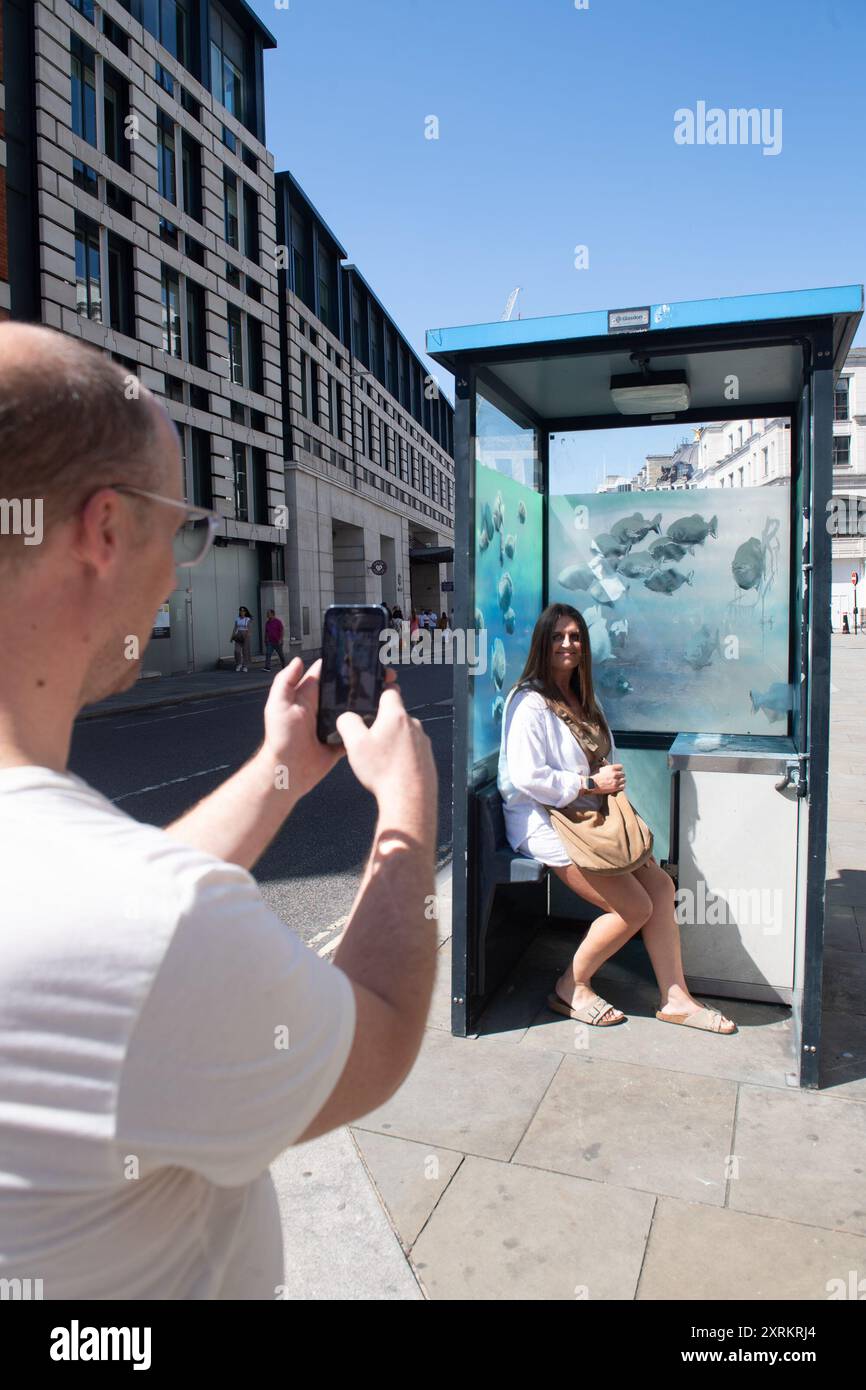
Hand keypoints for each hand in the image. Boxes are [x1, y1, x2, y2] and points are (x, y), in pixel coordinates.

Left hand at [260, 658, 396, 802]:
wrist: (289, 771)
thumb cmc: (280, 739)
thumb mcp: (278, 705)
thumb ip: (285, 682)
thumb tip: (298, 660)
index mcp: (308, 697)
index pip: (326, 675)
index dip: (339, 665)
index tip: (357, 656)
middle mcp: (322, 708)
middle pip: (343, 690)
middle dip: (359, 682)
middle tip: (379, 674)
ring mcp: (333, 724)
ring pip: (353, 709)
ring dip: (366, 702)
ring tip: (385, 692)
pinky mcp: (341, 740)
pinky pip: (357, 730)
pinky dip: (367, 725)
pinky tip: (381, 717)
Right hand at [336, 678, 436, 811]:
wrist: (409, 799)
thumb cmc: (383, 771)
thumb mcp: (354, 744)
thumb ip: (348, 723)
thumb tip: (347, 717)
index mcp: (396, 716)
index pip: (390, 692)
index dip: (380, 691)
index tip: (375, 694)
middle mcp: (414, 726)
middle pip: (396, 715)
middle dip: (383, 723)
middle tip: (368, 738)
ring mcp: (423, 743)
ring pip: (404, 735)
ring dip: (393, 741)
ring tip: (380, 760)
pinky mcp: (427, 759)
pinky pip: (412, 752)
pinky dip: (402, 757)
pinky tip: (392, 771)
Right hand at [592, 761, 624, 794]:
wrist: (593, 784)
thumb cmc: (598, 777)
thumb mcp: (603, 769)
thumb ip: (609, 767)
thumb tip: (611, 764)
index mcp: (612, 768)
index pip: (621, 767)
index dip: (619, 770)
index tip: (617, 772)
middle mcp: (614, 774)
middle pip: (623, 774)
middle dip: (620, 776)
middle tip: (617, 778)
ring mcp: (615, 781)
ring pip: (624, 780)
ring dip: (621, 782)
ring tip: (617, 783)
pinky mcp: (615, 787)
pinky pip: (623, 786)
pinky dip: (621, 787)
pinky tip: (618, 786)